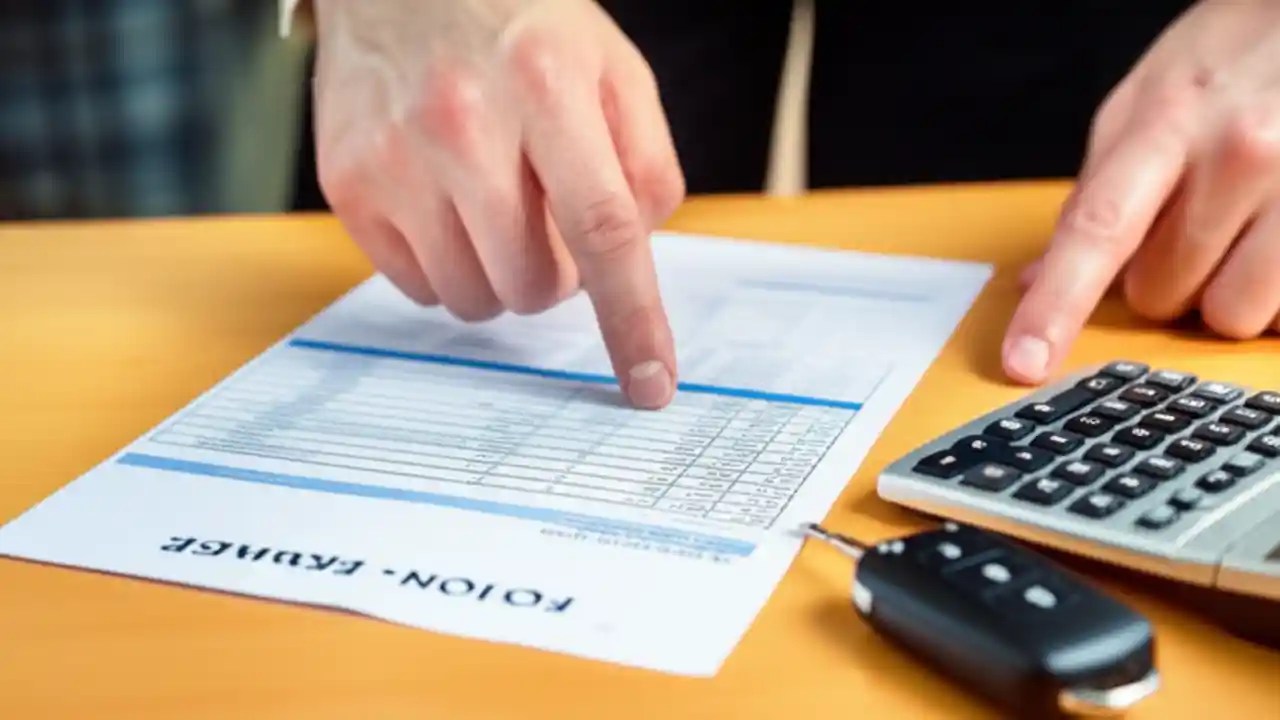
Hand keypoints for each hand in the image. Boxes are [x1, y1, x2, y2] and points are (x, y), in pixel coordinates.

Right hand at [310, 0, 685, 407]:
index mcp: (547, 84)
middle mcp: (462, 122)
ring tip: (494, 205)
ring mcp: (394, 156)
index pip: (601, 227)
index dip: (632, 317)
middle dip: (557, 276)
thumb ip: (645, 167)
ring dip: (500, 276)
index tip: (650, 385)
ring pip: (475, 300)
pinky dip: (448, 266)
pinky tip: (445, 205)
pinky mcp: (347, 184)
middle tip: (546, 217)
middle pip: (535, 282)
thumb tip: (630, 263)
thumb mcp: (614, 70)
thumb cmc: (524, 28)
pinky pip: (419, 289)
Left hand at [1004, 0, 1279, 383]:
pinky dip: (1277, 292)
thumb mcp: (1150, 98)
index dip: (1055, 306)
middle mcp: (1240, 153)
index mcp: (1168, 122)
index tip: (1024, 361)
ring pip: (1232, 315)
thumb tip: (1034, 279)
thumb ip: (1095, 190)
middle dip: (1163, 274)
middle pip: (1160, 293)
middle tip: (1191, 220)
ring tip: (1243, 230)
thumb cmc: (1234, 60)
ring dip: (1226, 292)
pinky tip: (1274, 239)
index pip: (1096, 231)